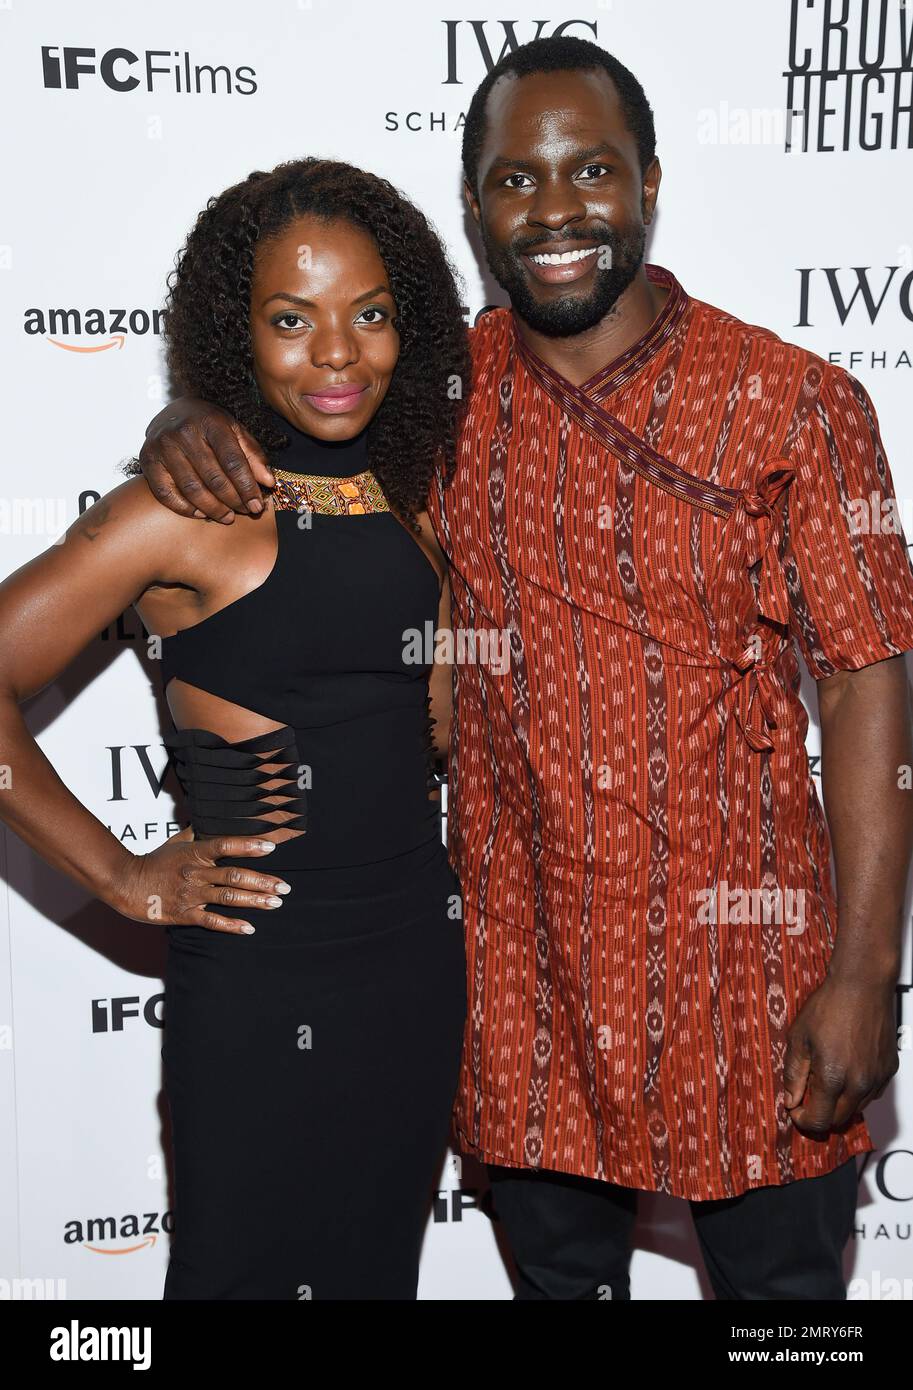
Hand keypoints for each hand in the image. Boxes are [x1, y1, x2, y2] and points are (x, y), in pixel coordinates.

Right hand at [112, 826, 289, 933]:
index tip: (271, 848)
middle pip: (234, 876)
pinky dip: (232, 926)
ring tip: (275, 903)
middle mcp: (196, 873)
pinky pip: (212, 921)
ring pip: (228, 898)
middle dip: (263, 882)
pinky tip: (249, 928)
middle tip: (284, 887)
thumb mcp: (176, 841)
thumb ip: (197, 832)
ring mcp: (191, 894)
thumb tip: (210, 817)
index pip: (226, 845)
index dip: (249, 846)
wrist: (127, 883)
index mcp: (195, 853)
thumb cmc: (153, 861)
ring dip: (254, 901)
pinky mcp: (184, 914)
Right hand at [138, 397, 274, 522]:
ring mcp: (163, 446)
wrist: (174, 412)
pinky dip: (185, 509)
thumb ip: (253, 455)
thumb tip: (269, 483)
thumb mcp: (235, 431)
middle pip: (213, 478)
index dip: (247, 488)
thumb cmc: (209, 425)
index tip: (257, 506)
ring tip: (227, 517)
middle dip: (233, 501)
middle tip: (244, 512)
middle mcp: (184, 432)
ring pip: (192, 489)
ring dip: (213, 509)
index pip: (233, 461)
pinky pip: (166, 494)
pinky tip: (201, 513)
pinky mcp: (148, 459)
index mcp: (211, 422)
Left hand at [783, 974, 897, 1133]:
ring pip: (857, 1108)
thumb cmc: (829, 1005)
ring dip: (839, 1103)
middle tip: (807, 1098)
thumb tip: (790, 1100)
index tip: (795, 1109)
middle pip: (839, 1120)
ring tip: (825, 1078)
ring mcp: (877, 1077)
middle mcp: (859, 1083)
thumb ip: (793, 1074)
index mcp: (833, 1077)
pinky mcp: (889, 1069)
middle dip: (820, 1115)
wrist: (862, 985)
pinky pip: (872, 1093)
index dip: (803, 1120)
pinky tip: (845, 1071)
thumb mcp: (799, 1038)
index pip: (819, 1120)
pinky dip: (857, 1091)